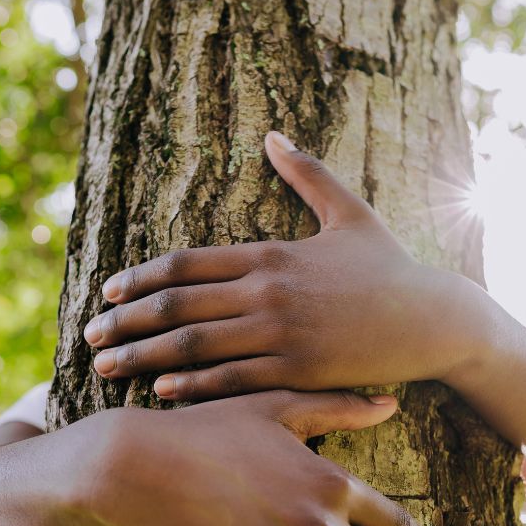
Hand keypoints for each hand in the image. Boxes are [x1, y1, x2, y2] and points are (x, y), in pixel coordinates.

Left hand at [83, 131, 485, 401]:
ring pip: (195, 345)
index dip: (142, 277)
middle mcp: (268, 292)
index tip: (109, 290)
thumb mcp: (350, 212)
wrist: (434, 319)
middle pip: (178, 305)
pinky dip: (192, 386)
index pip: (188, 263)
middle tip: (90, 334)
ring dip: (144, 356)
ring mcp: (282, 334)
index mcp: (271, 253)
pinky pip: (233, 380)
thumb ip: (308, 174)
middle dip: (127, 321)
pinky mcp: (299, 371)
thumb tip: (274, 135)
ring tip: (108, 366)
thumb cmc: (391, 267)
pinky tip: (161, 390)